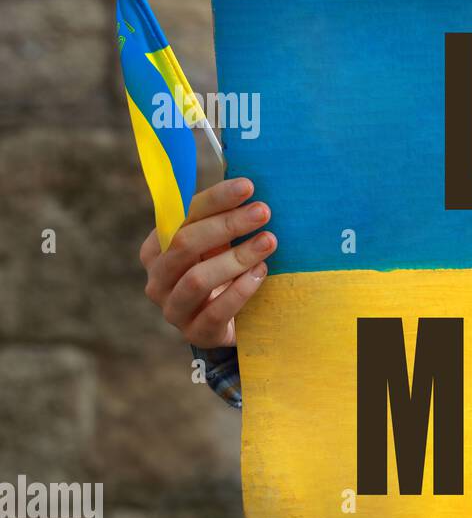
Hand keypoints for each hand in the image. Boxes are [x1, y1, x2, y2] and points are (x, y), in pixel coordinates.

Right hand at [139, 177, 276, 347]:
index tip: (248, 186)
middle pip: (185, 243)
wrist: (229, 324)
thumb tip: (249, 185)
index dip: (215, 199)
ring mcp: (172, 308)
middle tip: (263, 212)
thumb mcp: (219, 244)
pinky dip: (241, 290)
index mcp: (158, 247)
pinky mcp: (195, 332)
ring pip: (197, 278)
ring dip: (236, 257)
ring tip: (268, 242)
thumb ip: (223, 218)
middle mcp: (158, 277)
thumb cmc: (223, 272)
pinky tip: (262, 273)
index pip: (182, 215)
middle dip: (227, 225)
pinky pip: (215, 311)